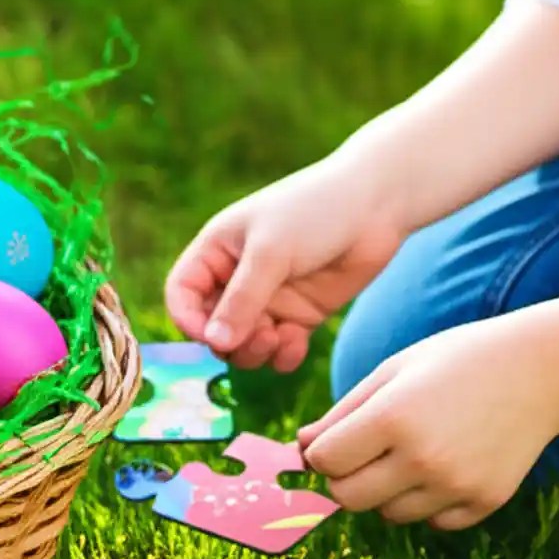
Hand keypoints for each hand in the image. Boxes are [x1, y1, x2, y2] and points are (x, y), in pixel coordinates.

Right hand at [165, 159, 405, 370]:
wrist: (376, 204)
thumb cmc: (314, 212)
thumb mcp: (271, 252)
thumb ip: (242, 301)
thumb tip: (214, 343)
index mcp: (217, 251)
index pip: (182, 294)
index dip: (187, 319)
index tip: (208, 336)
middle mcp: (237, 278)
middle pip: (212, 327)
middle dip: (229, 341)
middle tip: (257, 336)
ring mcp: (269, 298)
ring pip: (244, 344)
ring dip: (255, 351)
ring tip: (279, 337)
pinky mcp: (299, 314)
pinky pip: (278, 349)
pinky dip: (283, 355)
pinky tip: (297, 342)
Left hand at [297, 318, 558, 529]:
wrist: (536, 370)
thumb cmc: (451, 363)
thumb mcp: (390, 373)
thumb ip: (341, 415)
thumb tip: (301, 450)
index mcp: (392, 417)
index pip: (325, 462)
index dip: (319, 453)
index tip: (330, 441)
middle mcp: (423, 457)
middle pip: (348, 498)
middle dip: (343, 479)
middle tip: (361, 454)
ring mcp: (456, 484)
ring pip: (388, 514)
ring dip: (385, 491)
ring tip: (409, 452)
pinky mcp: (484, 501)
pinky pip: (431, 521)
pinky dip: (426, 502)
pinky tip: (443, 464)